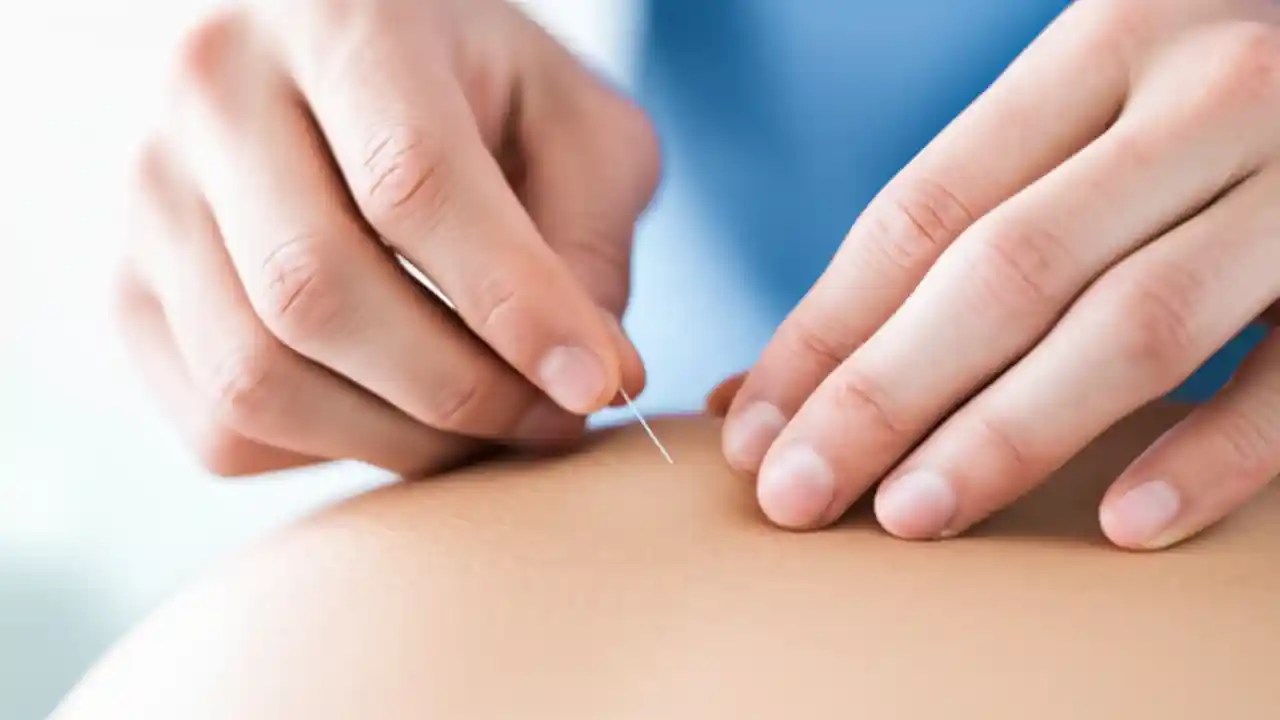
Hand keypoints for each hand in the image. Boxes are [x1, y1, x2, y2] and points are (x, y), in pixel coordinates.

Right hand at [117, 0, 658, 475]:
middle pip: (316, 291)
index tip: (598, 383)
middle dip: (460, 392)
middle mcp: (215, 92)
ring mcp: (151, 194)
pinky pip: (218, 427)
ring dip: (398, 441)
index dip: (514, 304)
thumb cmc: (490, 98)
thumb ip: (590, 237)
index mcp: (340, 16)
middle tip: (554, 419)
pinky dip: (326, 454)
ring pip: (255, 377)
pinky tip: (397, 412)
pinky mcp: (128, 290)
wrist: (363, 75)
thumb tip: (584, 380)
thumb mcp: (578, 125)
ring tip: (489, 428)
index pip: (412, 181)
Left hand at [722, 0, 1279, 548]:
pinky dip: (1213, 452)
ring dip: (1009, 433)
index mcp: (1110, 39)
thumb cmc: (1204, 100)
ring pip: (1135, 325)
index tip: (752, 427)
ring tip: (910, 516)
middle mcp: (1209, 93)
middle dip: (884, 394)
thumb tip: (774, 380)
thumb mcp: (1092, 105)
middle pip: (1008, 270)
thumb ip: (963, 220)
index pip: (927, 209)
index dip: (825, 329)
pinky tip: (1120, 523)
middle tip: (796, 493)